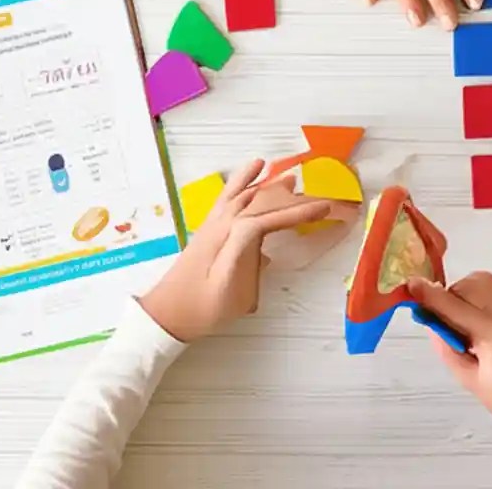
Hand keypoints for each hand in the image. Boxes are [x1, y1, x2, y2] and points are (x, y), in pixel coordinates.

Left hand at [140, 159, 337, 341]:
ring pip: (245, 195)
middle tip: (319, 196)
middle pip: (261, 201)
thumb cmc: (201, 308)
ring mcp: (214, 225)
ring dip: (267, 184)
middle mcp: (222, 225)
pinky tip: (249, 176)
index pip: (271, 217)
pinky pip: (229, 198)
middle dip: (291, 198)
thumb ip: (248, 260)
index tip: (324, 208)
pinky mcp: (209, 230)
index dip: (299, 212)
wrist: (167, 314)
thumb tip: (263, 241)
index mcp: (231, 239)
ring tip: (288, 176)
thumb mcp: (231, 292)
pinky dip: (241, 183)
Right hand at [408, 273, 491, 436]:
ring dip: (460, 296)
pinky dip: (472, 297)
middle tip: (444, 328)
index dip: (429, 296)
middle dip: (447, 299)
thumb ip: (448, 350)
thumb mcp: (471, 381)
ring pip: (476, 281)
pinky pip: (487, 288)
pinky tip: (472, 323)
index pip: (453, 306)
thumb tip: (431, 326)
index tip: (409, 285)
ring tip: (460, 327)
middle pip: (465, 286)